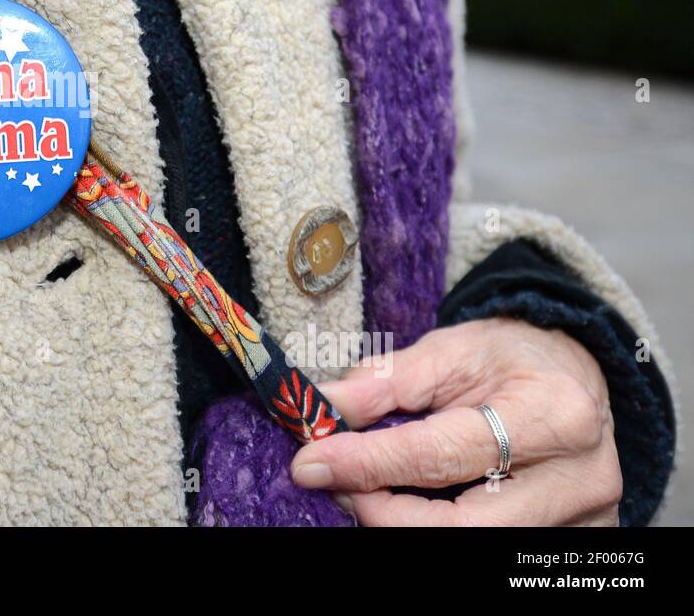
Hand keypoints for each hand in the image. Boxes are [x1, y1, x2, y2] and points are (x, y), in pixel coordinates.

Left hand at [290, 318, 621, 525]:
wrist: (574, 374)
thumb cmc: (510, 360)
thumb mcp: (448, 350)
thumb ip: (384, 383)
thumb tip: (326, 409)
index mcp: (551, 414)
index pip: (441, 455)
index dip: (368, 464)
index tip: (312, 461)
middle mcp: (578, 478)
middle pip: (461, 525)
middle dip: (383, 511)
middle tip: (337, 483)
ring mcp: (582, 519)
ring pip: (473, 543)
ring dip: (403, 521)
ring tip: (368, 489)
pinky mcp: (575, 540)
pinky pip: (491, 545)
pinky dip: (436, 527)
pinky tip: (409, 504)